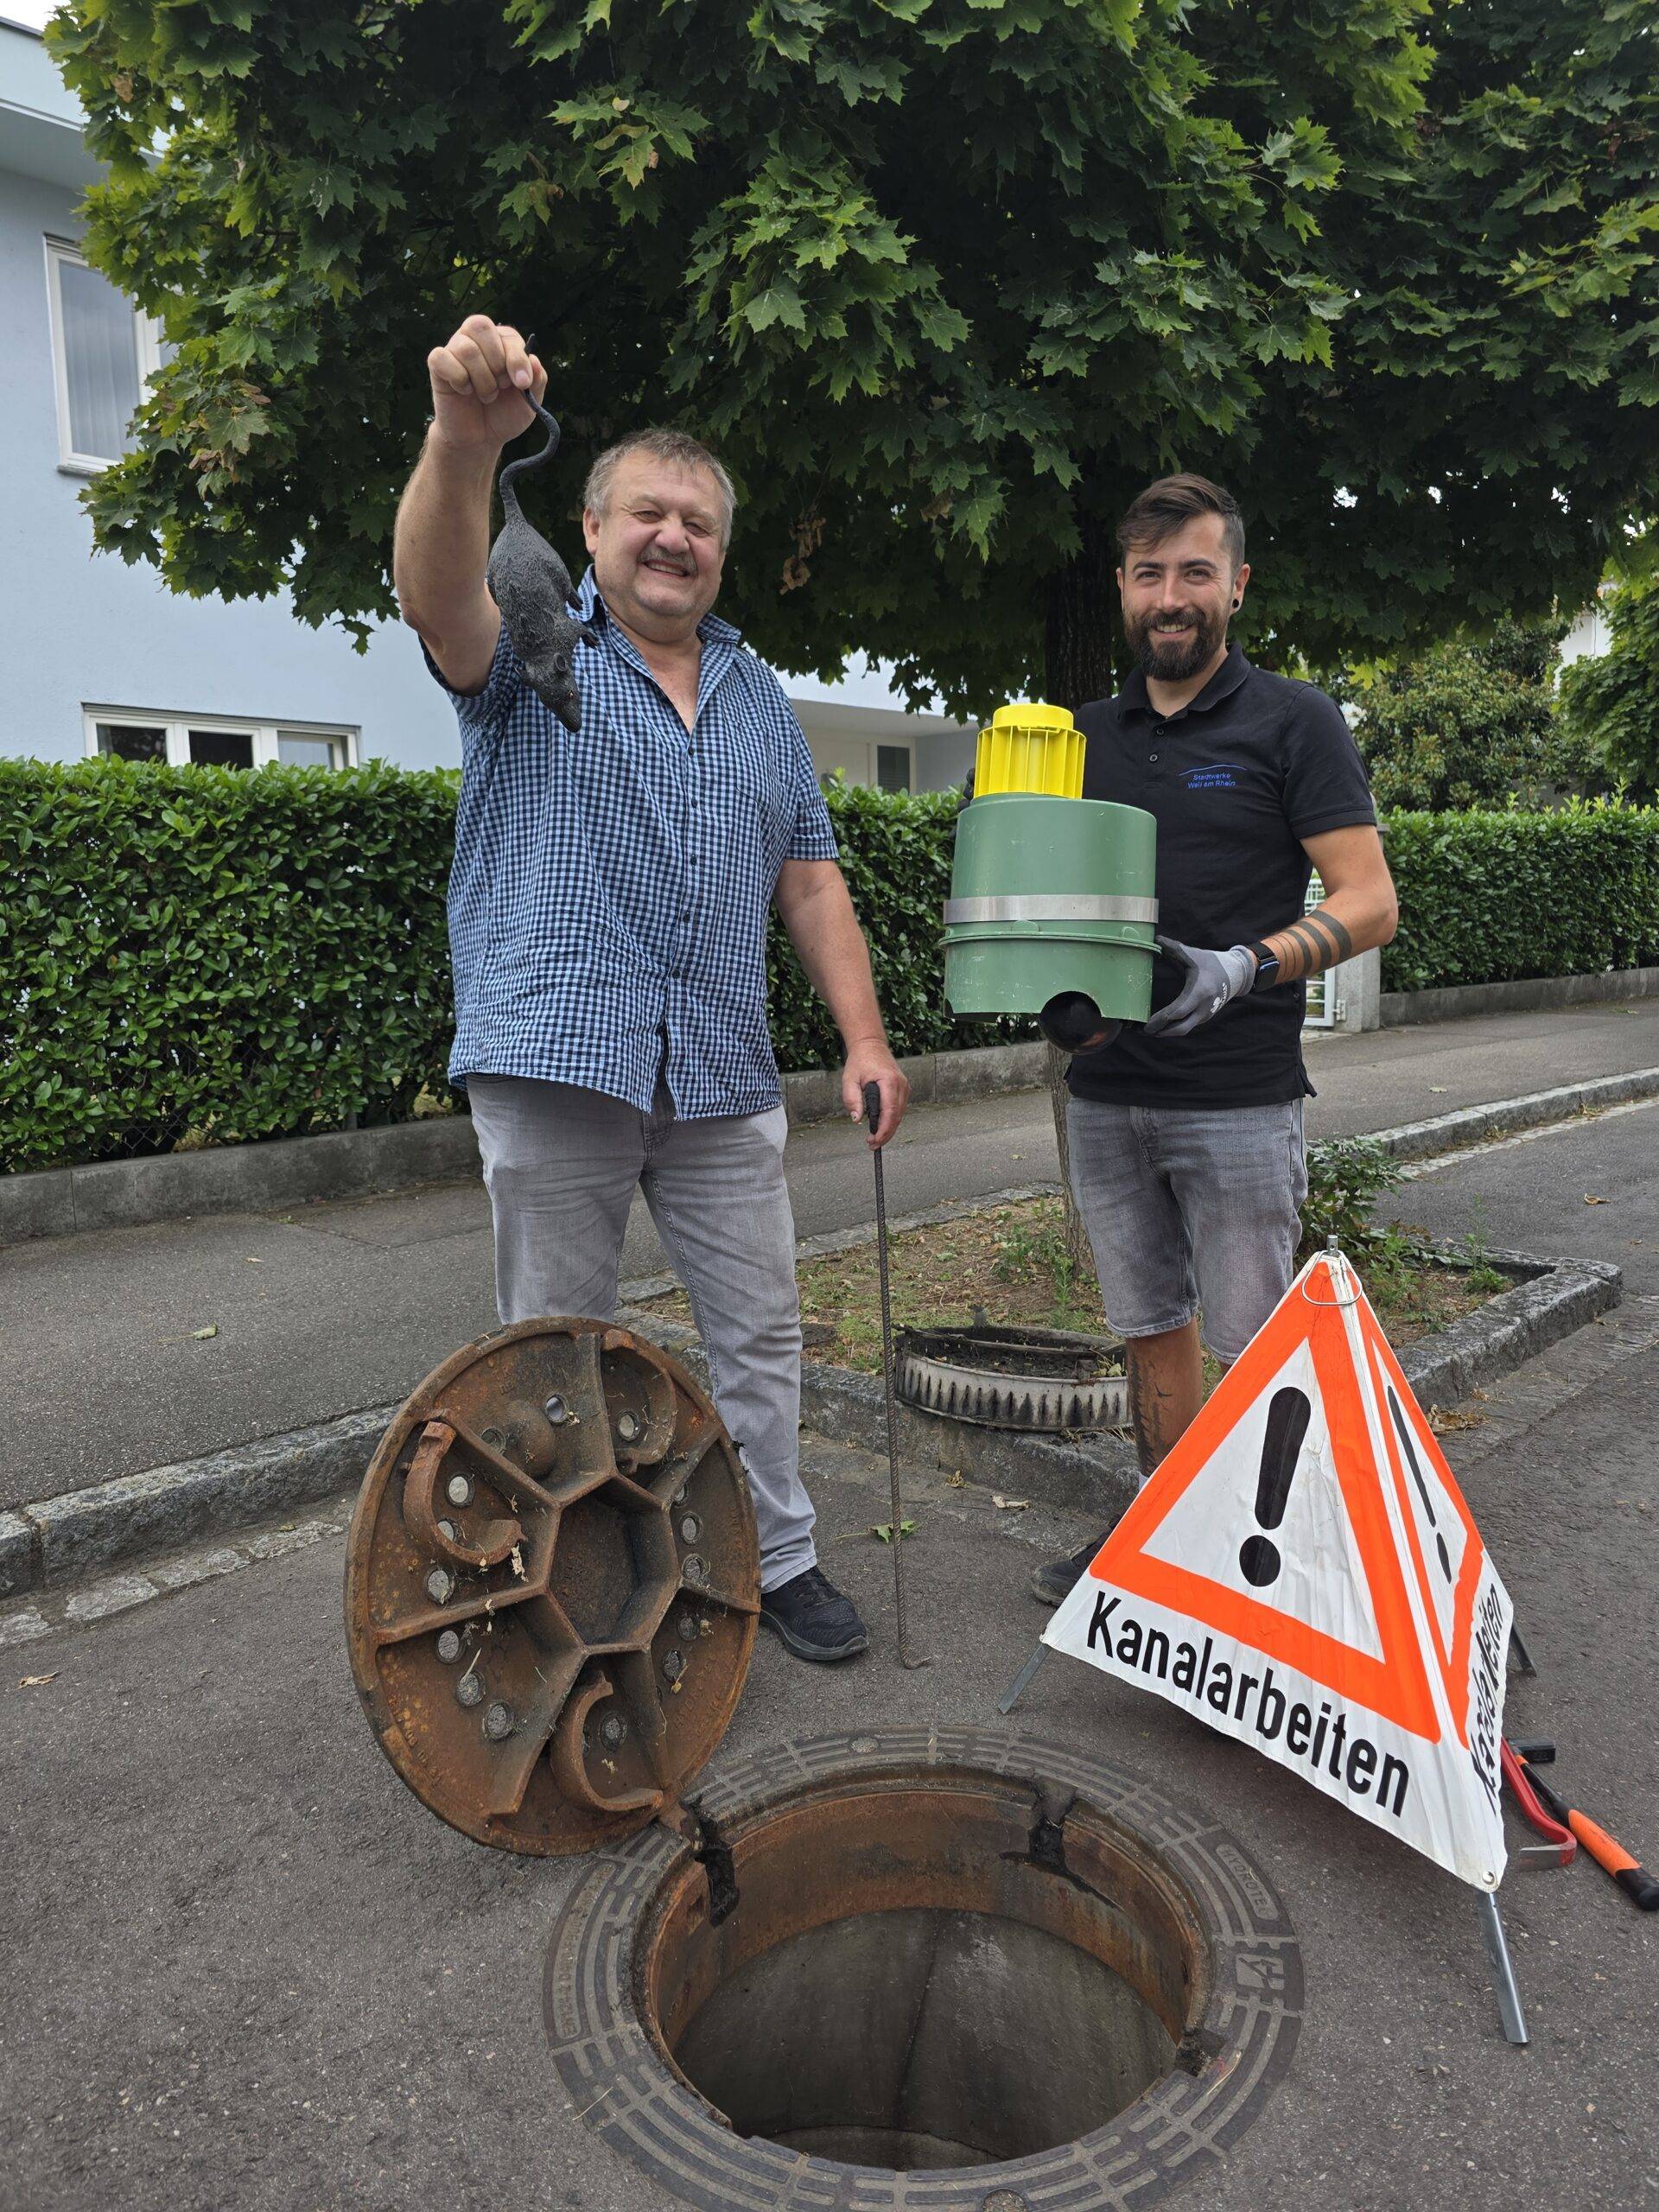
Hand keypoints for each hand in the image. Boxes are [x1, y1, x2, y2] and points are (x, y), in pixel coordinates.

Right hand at [427, 315, 546, 455]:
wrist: (481, 439)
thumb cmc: (503, 414)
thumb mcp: (529, 401)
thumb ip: (538, 380)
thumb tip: (534, 359)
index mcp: (500, 342)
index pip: (508, 335)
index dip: (517, 358)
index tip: (522, 384)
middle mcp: (475, 340)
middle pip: (480, 326)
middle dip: (496, 362)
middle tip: (501, 386)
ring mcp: (454, 350)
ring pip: (466, 348)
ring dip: (482, 379)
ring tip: (486, 395)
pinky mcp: (437, 365)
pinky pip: (441, 357)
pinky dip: (458, 378)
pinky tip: (464, 391)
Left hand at [843, 1047, 908, 1146]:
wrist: (870, 1045)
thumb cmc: (860, 1061)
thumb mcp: (849, 1079)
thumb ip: (851, 1099)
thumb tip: (856, 1119)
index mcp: (889, 1081)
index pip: (890, 1112)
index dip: (884, 1130)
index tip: (874, 1140)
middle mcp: (901, 1085)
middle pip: (897, 1117)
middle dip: (886, 1134)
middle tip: (872, 1144)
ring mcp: (904, 1087)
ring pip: (900, 1115)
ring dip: (889, 1129)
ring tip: (875, 1139)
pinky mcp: (903, 1089)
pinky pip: (899, 1109)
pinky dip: (891, 1120)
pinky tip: (881, 1127)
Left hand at [1142, 935, 1254, 1038]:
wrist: (1234, 974)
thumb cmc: (1211, 963)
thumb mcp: (1193, 955)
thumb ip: (1174, 948)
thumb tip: (1156, 939)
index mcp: (1199, 991)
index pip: (1178, 1011)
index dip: (1161, 1019)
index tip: (1147, 1023)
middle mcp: (1203, 1007)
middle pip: (1181, 1027)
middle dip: (1162, 1031)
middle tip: (1145, 1031)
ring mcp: (1206, 1014)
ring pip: (1184, 1029)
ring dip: (1167, 1031)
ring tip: (1151, 1030)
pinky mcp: (1205, 1017)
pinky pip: (1188, 1025)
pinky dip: (1175, 1027)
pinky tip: (1163, 1026)